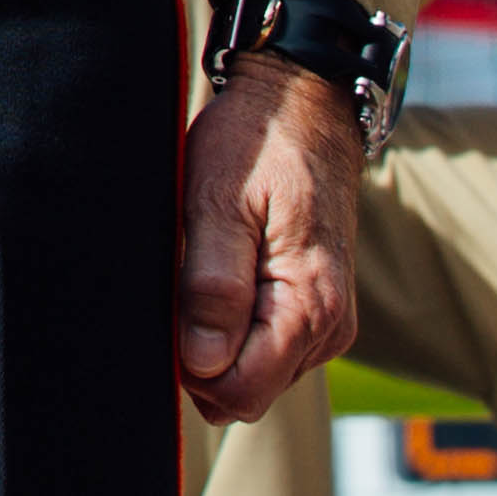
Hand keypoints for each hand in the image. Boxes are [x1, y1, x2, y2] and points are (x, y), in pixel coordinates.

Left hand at [174, 55, 361, 422]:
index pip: (242, 391)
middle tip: (179, 283)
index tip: (166, 315)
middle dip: (202, 356)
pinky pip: (268, 346)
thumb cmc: (258, 142)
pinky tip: (221, 273)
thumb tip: (201, 361)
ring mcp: (327, 320)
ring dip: (218, 338)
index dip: (191, 369)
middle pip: (248, 391)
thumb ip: (213, 285)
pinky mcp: (317, 308)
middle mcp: (329, 326)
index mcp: (310, 305)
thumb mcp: (218, 200)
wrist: (304, 105)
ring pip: (256, 372)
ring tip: (204, 267)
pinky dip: (235, 324)